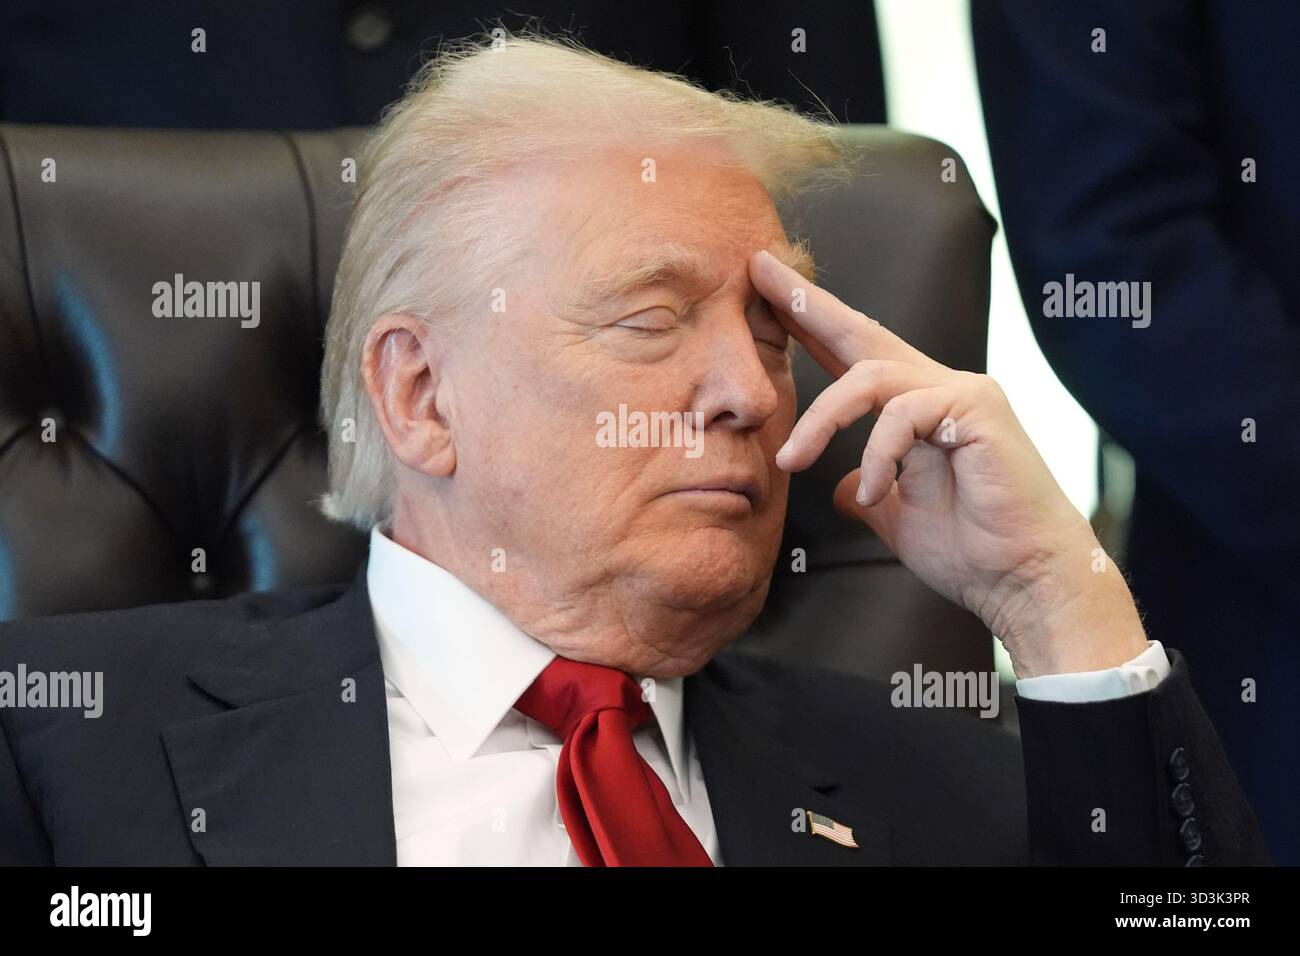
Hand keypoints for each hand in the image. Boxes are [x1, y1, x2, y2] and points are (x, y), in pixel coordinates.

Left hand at [749, 249, 1147, 678]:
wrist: (1025, 581)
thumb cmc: (972, 551)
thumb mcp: (897, 517)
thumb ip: (868, 492)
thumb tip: (840, 489)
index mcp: (917, 410)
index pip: (855, 357)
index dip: (811, 326)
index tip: (768, 297)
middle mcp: (940, 388)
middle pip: (862, 333)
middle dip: (807, 304)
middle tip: (760, 273)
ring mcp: (961, 393)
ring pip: (869, 378)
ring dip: (820, 420)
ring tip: (790, 462)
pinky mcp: (977, 409)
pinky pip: (903, 414)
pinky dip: (877, 455)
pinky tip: (872, 492)